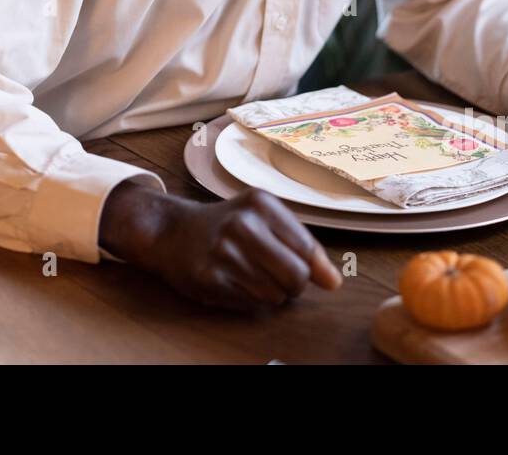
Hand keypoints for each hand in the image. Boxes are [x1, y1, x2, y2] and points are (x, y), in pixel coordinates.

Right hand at [99, 180, 342, 310]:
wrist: (173, 231)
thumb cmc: (227, 225)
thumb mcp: (263, 218)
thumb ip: (302, 246)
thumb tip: (334, 282)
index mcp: (261, 203)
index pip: (307, 249)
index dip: (314, 270)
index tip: (315, 276)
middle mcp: (243, 224)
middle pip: (296, 276)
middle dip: (293, 285)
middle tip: (277, 276)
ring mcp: (224, 251)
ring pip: (275, 295)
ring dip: (270, 294)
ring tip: (251, 276)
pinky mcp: (210, 277)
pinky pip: (250, 303)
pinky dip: (249, 300)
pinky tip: (234, 282)